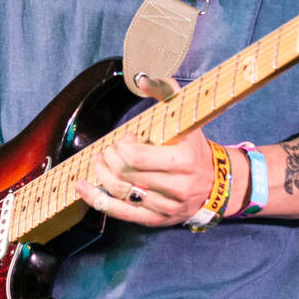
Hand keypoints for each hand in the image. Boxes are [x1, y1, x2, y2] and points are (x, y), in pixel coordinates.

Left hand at [73, 74, 215, 226]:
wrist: (216, 182)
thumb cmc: (193, 145)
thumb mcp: (185, 116)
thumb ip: (165, 91)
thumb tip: (140, 79)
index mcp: (183, 161)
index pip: (136, 158)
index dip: (122, 146)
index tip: (127, 138)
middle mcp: (177, 187)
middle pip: (125, 174)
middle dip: (109, 158)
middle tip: (108, 149)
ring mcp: (166, 207)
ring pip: (120, 192)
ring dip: (101, 174)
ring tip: (99, 161)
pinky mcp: (155, 220)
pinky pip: (119, 212)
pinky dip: (95, 199)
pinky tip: (82, 186)